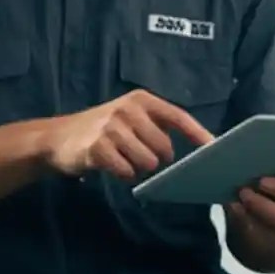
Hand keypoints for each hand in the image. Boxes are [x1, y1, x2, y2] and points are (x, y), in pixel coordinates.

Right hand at [42, 89, 213, 179]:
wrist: (59, 137)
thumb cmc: (104, 128)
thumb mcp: (131, 117)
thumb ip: (158, 125)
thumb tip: (195, 142)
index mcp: (141, 100)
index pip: (178, 116)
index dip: (197, 133)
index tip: (214, 147)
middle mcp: (128, 109)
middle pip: (164, 147)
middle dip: (157, 158)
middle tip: (141, 155)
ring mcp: (112, 127)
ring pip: (147, 161)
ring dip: (139, 167)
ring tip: (124, 158)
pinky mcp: (98, 148)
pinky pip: (126, 171)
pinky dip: (123, 173)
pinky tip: (112, 165)